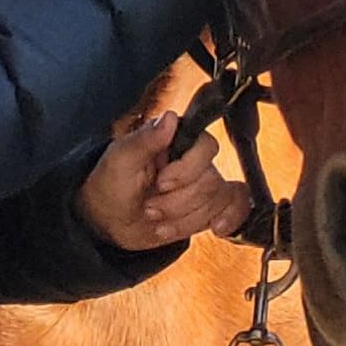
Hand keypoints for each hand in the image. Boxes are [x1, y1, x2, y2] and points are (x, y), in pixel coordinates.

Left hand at [78, 111, 251, 251]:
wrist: (109, 222)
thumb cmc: (111, 185)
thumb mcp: (120, 160)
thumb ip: (145, 139)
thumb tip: (170, 118)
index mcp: (176, 141)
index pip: (206, 147)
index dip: (187, 169)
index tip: (161, 183)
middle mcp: (195, 161)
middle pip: (211, 180)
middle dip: (178, 202)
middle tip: (150, 207)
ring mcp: (204, 186)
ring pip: (219, 200)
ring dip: (186, 218)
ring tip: (159, 221)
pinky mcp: (209, 208)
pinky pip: (236, 208)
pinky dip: (230, 218)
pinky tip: (216, 228)